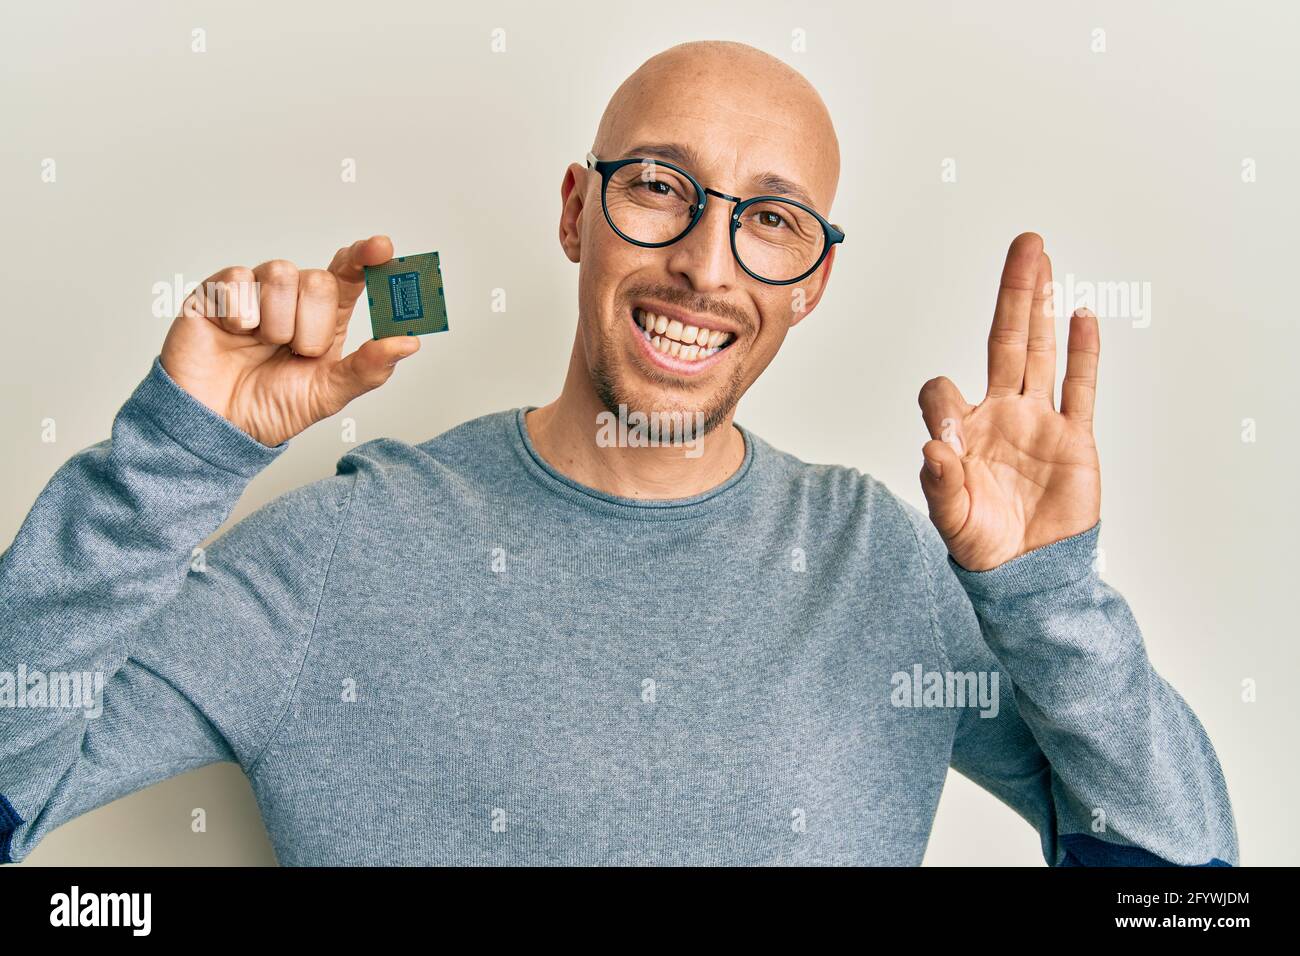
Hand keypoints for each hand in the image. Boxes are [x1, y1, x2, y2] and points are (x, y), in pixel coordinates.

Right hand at [160, 235, 419, 445]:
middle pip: (319, 278)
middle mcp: (292, 298)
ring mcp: (254, 292)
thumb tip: (410, 342)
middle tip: (295, 352)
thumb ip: (369, 368)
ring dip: (276, 322)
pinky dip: (239, 314)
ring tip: (260, 346)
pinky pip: (238, 279)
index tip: (382, 247)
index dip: (366, 257)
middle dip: (311, 325)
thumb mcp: (328, 394)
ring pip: (280, 273)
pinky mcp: (215, 292)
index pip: (350, 274)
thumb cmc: (270, 409)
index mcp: (324, 318)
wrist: (216, 427)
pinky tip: (233, 334)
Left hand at [917, 232, 1100, 570]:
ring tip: (1044, 260)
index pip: (942, 394)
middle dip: (1013, 295)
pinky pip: (1080, 388)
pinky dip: (1084, 354)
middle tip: (1023, 247)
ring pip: (1041, 351)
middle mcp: (999, 415)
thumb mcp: (952, 520)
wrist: (1031, 571)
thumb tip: (934, 449)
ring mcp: (1038, 421)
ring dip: (1042, 306)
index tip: (947, 439)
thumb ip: (941, 485)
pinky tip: (1081, 315)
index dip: (942, 404)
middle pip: (1005, 341)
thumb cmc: (983, 544)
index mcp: (962, 433)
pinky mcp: (1073, 438)